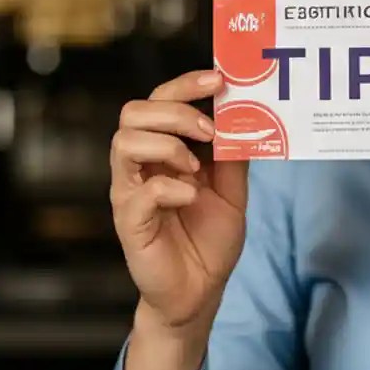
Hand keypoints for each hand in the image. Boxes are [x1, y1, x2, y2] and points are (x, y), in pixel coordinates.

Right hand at [110, 70, 247, 332]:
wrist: (201, 291)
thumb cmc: (209, 239)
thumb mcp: (233, 192)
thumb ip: (233, 156)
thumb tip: (245, 115)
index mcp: (162, 153)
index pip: (159, 102)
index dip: (185, 85)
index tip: (219, 78)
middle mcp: (140, 167)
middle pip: (133, 112)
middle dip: (175, 111)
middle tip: (210, 130)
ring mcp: (130, 193)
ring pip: (124, 143)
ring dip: (168, 145)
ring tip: (196, 168)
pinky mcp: (129, 223)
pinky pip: (139, 192)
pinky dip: (171, 188)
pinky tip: (190, 198)